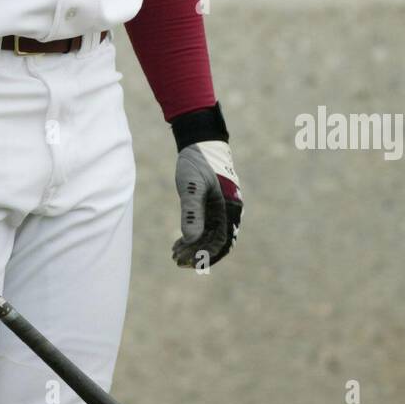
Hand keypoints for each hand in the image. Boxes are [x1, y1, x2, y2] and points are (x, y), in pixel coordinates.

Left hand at [172, 140, 241, 270]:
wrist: (200, 141)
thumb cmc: (197, 162)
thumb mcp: (192, 186)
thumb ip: (192, 212)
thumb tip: (191, 239)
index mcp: (230, 208)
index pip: (221, 241)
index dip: (206, 255)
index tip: (188, 262)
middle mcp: (229, 211)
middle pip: (215, 241)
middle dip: (197, 253)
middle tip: (176, 260)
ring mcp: (221, 208)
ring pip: (209, 235)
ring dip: (193, 246)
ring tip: (174, 254)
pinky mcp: (212, 205)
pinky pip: (205, 226)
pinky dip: (192, 236)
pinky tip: (178, 242)